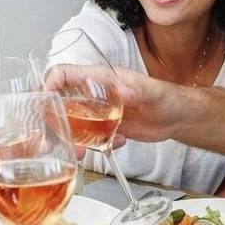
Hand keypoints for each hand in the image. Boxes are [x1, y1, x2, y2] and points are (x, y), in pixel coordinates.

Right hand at [46, 64, 186, 143]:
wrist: (178, 118)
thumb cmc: (167, 97)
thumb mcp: (153, 92)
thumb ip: (137, 90)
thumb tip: (122, 90)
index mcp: (102, 78)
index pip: (66, 74)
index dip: (50, 83)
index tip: (45, 99)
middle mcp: (95, 94)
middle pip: (61, 103)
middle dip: (57, 122)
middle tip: (64, 138)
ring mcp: (99, 112)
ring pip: (72, 125)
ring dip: (73, 139)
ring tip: (83, 151)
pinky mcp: (105, 128)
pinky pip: (90, 138)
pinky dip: (97, 145)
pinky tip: (116, 143)